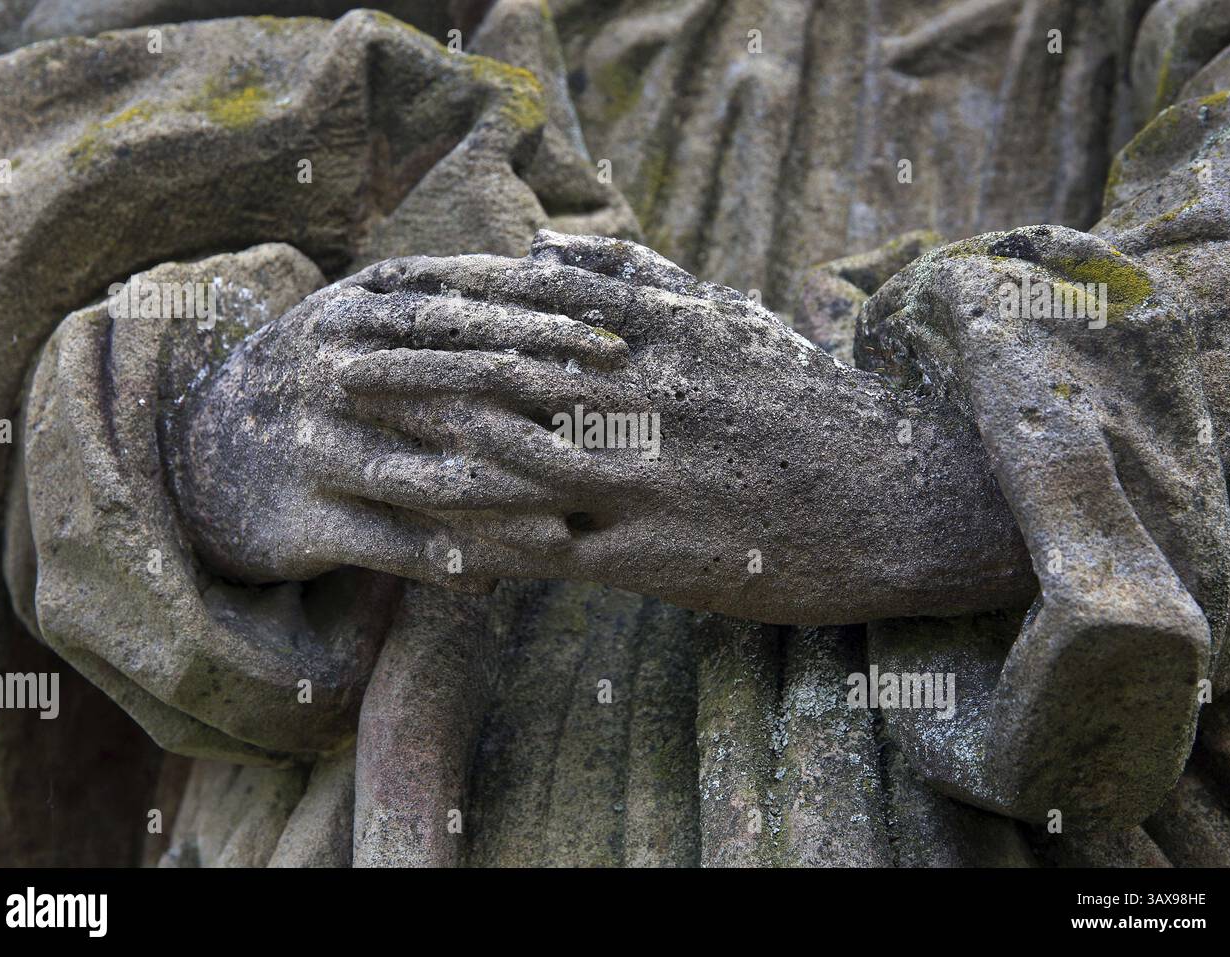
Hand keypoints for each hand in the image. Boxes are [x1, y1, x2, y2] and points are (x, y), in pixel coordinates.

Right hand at [171, 250, 627, 588]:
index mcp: (357, 310)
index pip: (466, 308)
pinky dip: (440, 564)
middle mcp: (331, 368)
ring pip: (423, 474)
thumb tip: (561, 260)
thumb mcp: (371, 322)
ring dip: (505, 498)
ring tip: (574, 518)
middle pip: (455, 379)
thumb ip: (452, 297)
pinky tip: (492, 580)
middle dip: (544, 395)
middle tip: (619, 413)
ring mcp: (309, 444)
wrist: (200, 455)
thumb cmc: (324, 383)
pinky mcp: (297, 516)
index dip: (545, 325)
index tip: (617, 341)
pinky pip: (383, 545)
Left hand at [328, 231, 1031, 622]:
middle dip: (412, 378)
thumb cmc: (806, 405)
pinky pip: (554, 553)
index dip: (444, 309)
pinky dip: (489, 547)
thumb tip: (548, 250)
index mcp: (665, 335)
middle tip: (331, 369)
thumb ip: (641, 280)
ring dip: (428, 462)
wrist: (898, 497)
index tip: (378, 300)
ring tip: (355, 454)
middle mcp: (649, 400)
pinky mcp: (661, 558)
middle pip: (505, 384)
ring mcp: (651, 482)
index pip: (531, 311)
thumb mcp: (732, 321)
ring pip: (514, 467)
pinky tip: (433, 549)